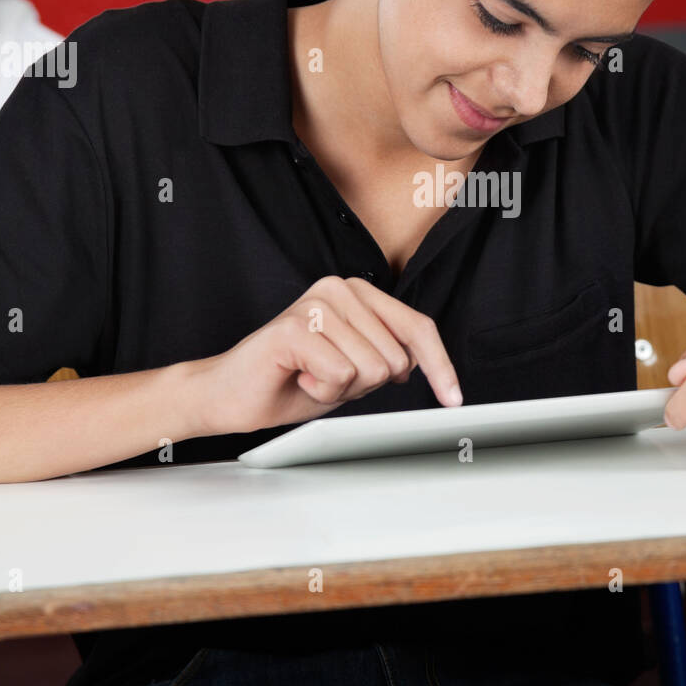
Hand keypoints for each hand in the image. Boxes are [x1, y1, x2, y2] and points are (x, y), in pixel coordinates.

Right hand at [189, 276, 462, 437]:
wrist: (232, 395)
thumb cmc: (291, 381)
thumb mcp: (355, 370)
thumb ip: (388, 357)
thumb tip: (428, 365)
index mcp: (359, 293)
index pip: (417, 328)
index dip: (440, 367)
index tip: (453, 398)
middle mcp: (340, 288)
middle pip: (395, 357)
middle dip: (366, 385)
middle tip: (327, 378)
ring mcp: (316, 303)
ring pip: (370, 369)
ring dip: (340, 390)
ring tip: (310, 376)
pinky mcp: (295, 326)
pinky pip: (339, 375)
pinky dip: (321, 391)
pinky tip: (297, 377)